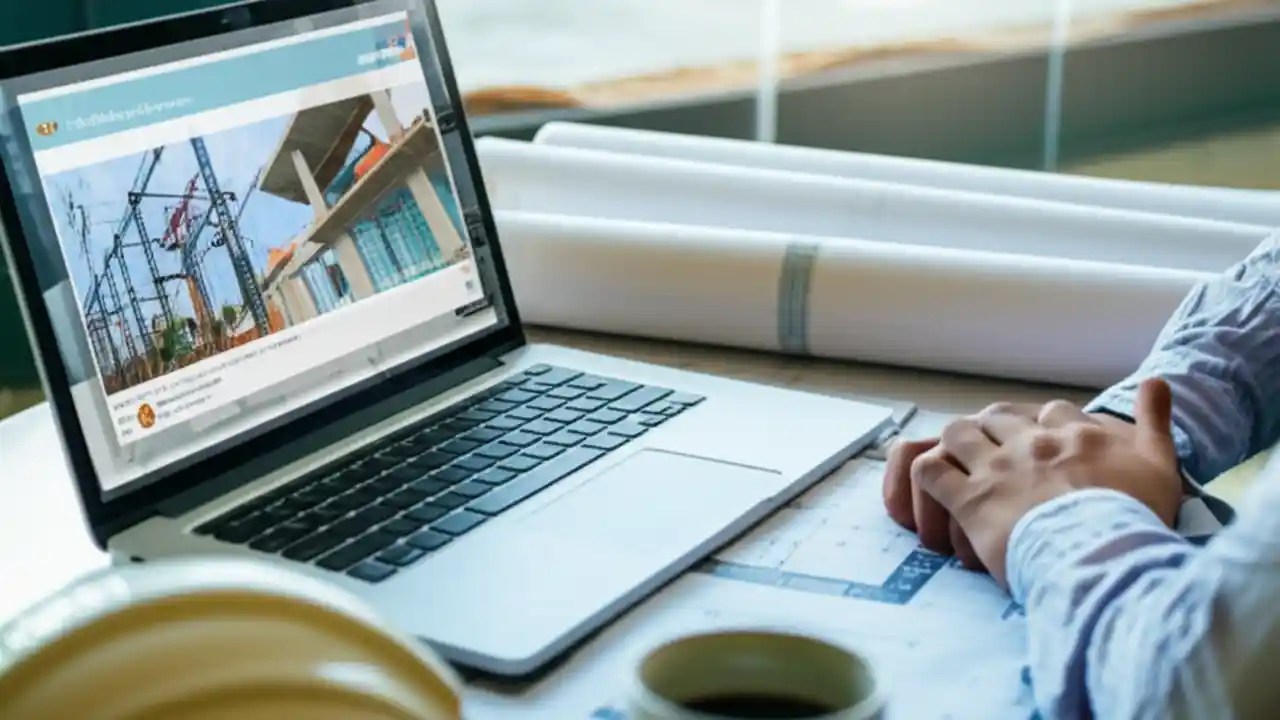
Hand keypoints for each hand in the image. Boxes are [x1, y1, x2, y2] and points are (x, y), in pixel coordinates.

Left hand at [910, 378, 1182, 586]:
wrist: (1105, 557)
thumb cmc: (1137, 517)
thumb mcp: (1161, 464)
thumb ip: (1156, 421)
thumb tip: (1158, 381)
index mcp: (1076, 434)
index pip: (1053, 412)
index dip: (1047, 427)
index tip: (1049, 445)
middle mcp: (1033, 443)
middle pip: (999, 416)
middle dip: (995, 429)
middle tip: (996, 452)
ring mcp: (998, 469)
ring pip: (959, 433)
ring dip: (957, 443)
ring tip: (960, 461)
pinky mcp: (971, 500)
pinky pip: (932, 472)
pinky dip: (929, 473)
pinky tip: (936, 483)